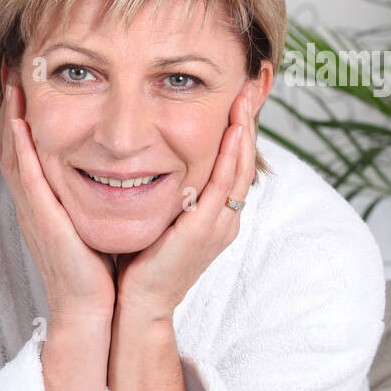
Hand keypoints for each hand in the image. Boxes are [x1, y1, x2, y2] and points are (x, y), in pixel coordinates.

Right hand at [0, 81, 115, 328]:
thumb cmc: (96, 268)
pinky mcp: (43, 220)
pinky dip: (20, 148)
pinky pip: (26, 177)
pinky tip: (20, 122)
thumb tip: (116, 165)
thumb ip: (93, 192)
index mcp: (43, 199)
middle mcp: (32, 200)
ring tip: (13, 81)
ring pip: (13, 153)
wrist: (90, 307)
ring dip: (10, 116)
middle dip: (10, 104)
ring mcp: (34, 209)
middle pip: (11, 142)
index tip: (27, 79)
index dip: (21, 113)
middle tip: (13, 66)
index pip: (26, 147)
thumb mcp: (92, 219)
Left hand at [114, 84, 258, 319]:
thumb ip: (164, 195)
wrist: (138, 306)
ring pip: (242, 168)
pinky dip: (232, 155)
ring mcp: (219, 225)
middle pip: (246, 160)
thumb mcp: (159, 222)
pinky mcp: (204, 230)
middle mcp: (224, 220)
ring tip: (247, 95)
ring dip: (246, 129)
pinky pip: (226, 185)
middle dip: (250, 121)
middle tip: (252, 84)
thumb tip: (148, 164)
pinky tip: (234, 129)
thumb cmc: (140, 266)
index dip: (239, 130)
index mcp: (215, 217)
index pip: (234, 164)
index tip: (238, 96)